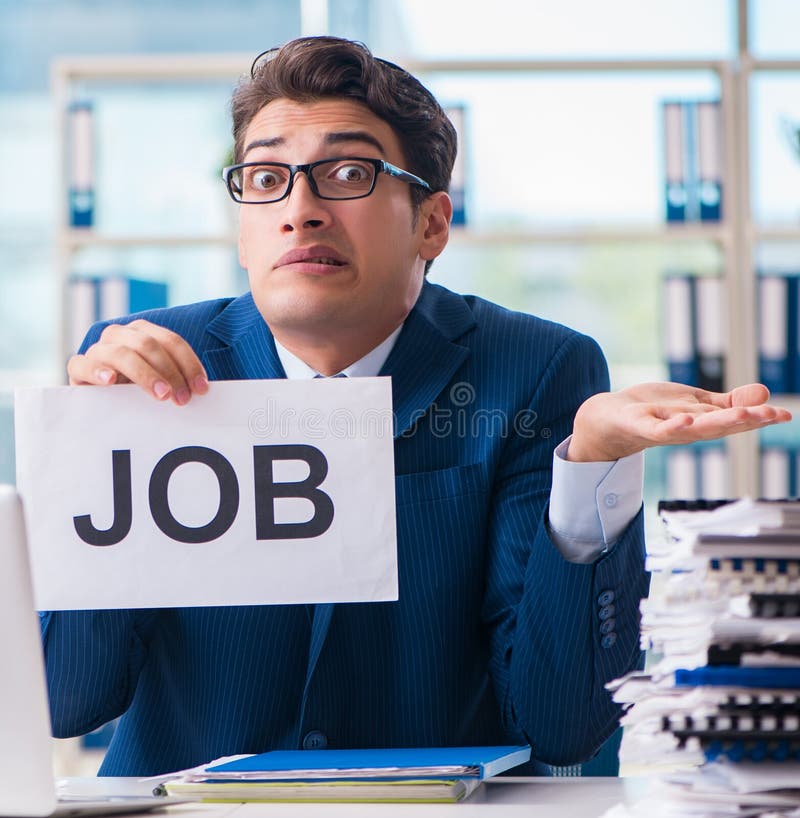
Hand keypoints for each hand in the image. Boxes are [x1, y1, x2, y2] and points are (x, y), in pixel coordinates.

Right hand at [67, 319, 208, 404]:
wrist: (99, 401)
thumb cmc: (137, 390)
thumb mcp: (160, 381)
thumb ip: (176, 379)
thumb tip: (202, 391)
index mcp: (143, 333)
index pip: (171, 341)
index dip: (189, 363)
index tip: (202, 388)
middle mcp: (120, 335)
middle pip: (148, 345)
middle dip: (170, 371)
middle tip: (182, 398)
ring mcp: (98, 350)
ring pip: (122, 353)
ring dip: (145, 374)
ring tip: (161, 394)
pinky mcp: (78, 367)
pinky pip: (82, 364)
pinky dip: (97, 371)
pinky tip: (110, 381)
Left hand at [567, 382, 791, 462]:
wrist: (608, 420)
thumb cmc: (654, 411)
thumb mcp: (695, 403)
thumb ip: (726, 402)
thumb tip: (764, 393)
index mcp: (702, 423)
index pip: (735, 421)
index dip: (759, 418)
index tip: (784, 415)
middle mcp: (687, 430)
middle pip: (720, 427)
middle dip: (747, 421)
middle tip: (773, 414)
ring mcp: (664, 429)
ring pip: (695, 429)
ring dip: (719, 424)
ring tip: (743, 416)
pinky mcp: (641, 426)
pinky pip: (659, 430)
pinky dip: (673, 426)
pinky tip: (687, 419)